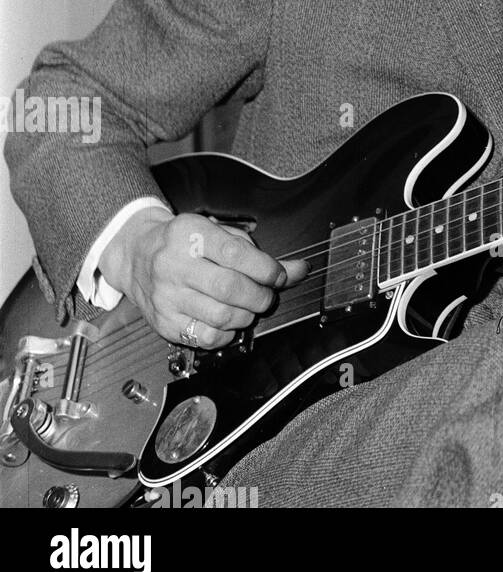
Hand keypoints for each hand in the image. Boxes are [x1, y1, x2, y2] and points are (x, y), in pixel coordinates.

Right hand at [100, 206, 307, 347]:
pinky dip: (228, 334)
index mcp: (192, 236)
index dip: (266, 269)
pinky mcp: (164, 322)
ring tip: (249, 307)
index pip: (236, 255)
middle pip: (230, 289)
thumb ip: (256, 252)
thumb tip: (297, 270)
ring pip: (220, 317)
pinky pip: (205, 338)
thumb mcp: (218, 234)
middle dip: (260, 296)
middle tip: (267, 295)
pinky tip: (230, 322)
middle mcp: (175, 266)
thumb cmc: (184, 242)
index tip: (280, 276)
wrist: (137, 254)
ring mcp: (167, 297)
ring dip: (247, 316)